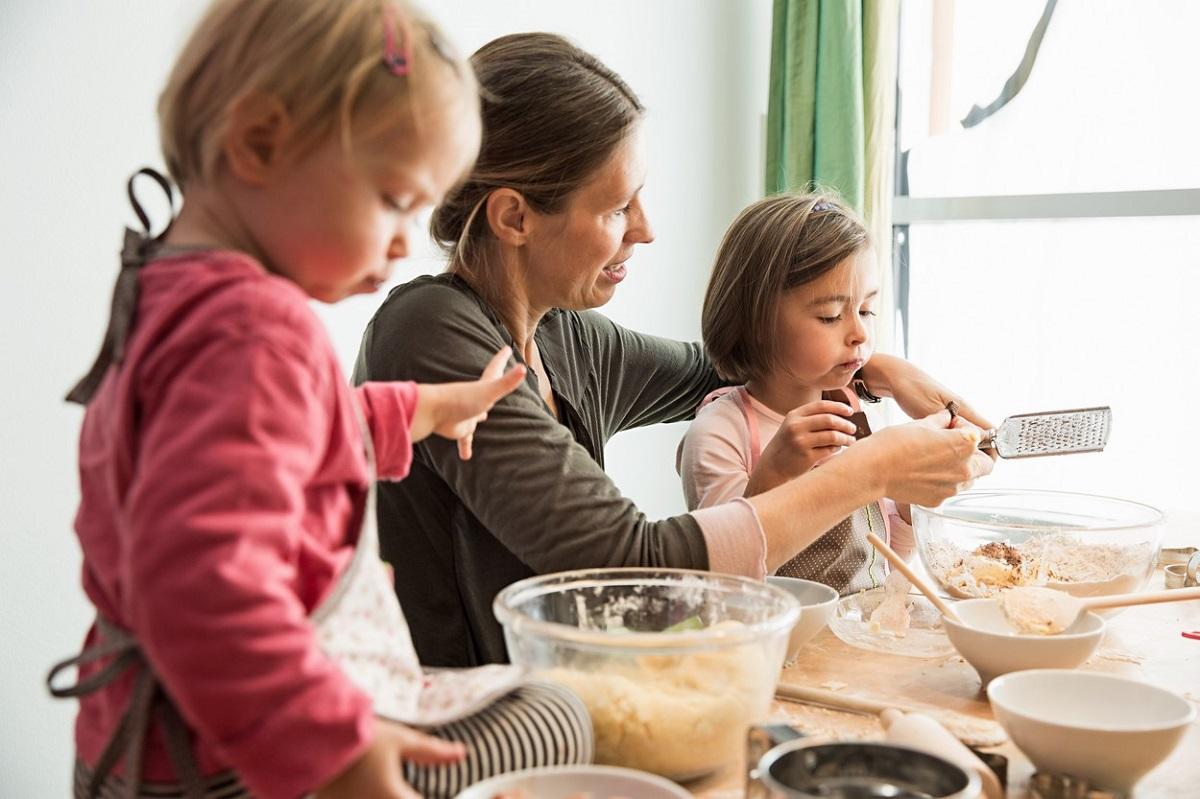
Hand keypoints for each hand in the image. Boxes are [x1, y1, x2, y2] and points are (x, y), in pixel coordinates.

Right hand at [315, 718, 465, 798]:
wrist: (313, 737)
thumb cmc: (358, 736)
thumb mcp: (400, 739)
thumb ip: (432, 753)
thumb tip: (461, 754)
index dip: (438, 798)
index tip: (444, 792)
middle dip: (408, 796)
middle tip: (407, 786)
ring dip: (392, 796)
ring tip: (391, 786)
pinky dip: (372, 797)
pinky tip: (372, 787)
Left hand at [412, 347, 526, 458]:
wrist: (434, 413)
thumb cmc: (461, 400)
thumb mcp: (488, 391)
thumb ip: (507, 382)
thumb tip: (523, 368)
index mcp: (483, 388)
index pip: (495, 369)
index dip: (502, 359)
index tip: (507, 348)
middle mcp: (475, 399)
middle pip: (486, 390)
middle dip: (492, 385)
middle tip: (497, 380)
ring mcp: (467, 414)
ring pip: (476, 416)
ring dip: (479, 416)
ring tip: (484, 417)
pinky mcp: (460, 429)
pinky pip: (465, 439)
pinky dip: (466, 447)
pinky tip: (466, 457)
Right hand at [746, 400, 858, 496]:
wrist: (772, 466)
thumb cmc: (787, 445)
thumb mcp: (793, 426)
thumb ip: (812, 419)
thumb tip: (841, 415)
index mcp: (794, 416)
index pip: (821, 406)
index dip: (838, 407)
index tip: (850, 411)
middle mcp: (796, 426)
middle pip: (829, 420)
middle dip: (845, 424)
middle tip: (853, 428)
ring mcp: (801, 442)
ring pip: (832, 435)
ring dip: (845, 438)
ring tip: (850, 440)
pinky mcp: (806, 457)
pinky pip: (829, 450)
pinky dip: (837, 448)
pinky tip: (838, 449)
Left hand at [861, 355, 996, 460]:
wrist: (897, 379)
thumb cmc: (913, 391)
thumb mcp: (932, 412)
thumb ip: (953, 426)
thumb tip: (974, 440)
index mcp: (966, 408)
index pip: (991, 430)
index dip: (991, 448)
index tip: (982, 463)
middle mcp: (963, 411)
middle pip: (980, 436)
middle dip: (975, 452)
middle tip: (961, 464)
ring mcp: (954, 414)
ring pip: (966, 436)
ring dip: (962, 448)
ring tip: (948, 458)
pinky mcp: (943, 417)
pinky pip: (953, 434)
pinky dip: (950, 443)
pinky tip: (939, 450)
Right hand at [862, 409, 993, 506]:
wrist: (873, 470)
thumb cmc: (893, 445)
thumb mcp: (921, 424)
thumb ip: (940, 422)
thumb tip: (946, 419)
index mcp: (964, 445)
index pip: (981, 439)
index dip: (966, 431)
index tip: (953, 429)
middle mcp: (964, 469)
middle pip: (983, 465)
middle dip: (972, 456)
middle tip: (952, 448)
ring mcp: (952, 488)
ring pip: (967, 480)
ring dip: (958, 470)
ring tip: (934, 461)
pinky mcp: (938, 500)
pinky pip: (947, 490)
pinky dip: (941, 483)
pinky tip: (922, 473)